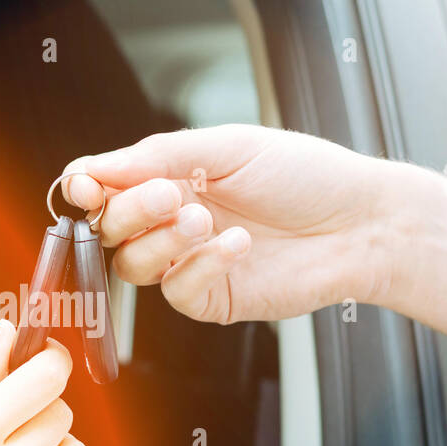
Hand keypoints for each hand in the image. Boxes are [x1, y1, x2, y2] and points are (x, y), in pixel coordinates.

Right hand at [61, 124, 400, 322]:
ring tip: (205, 218)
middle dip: (128, 211)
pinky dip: (199, 266)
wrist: (361, 222)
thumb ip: (156, 157)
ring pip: (133, 265)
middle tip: (168, 195)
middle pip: (109, 229)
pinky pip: (176, 292)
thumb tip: (91, 169)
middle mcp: (172, 221)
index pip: (104, 188)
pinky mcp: (213, 299)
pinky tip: (236, 245)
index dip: (85, 188)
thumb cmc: (304, 175)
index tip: (85, 186)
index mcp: (171, 177)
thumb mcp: (228, 147)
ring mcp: (189, 263)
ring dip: (160, 240)